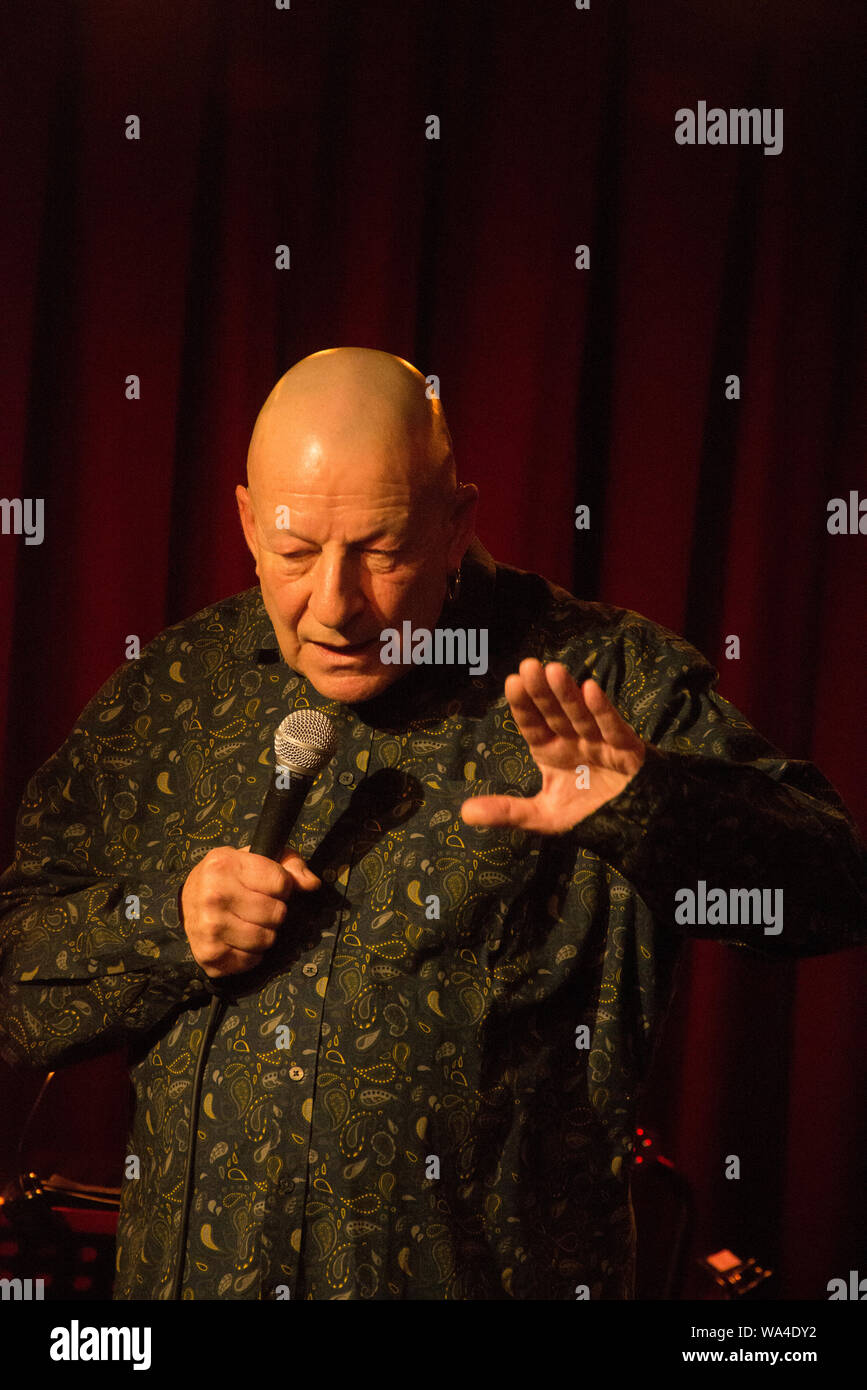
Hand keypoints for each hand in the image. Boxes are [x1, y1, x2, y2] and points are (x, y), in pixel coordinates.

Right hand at [180, 844, 319, 976]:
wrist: (187, 900)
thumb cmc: (228, 877)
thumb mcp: (255, 858)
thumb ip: (289, 865)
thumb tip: (312, 884)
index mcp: (226, 865)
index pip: (281, 883)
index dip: (282, 887)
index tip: (268, 887)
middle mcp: (214, 896)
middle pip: (276, 914)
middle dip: (275, 911)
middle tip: (258, 906)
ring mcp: (209, 928)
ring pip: (266, 940)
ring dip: (265, 934)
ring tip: (250, 922)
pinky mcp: (209, 955)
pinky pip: (251, 960)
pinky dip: (251, 953)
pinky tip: (238, 938)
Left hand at [461, 658, 645, 832]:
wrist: (634, 824)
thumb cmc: (587, 813)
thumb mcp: (543, 817)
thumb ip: (508, 812)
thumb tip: (464, 813)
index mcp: (551, 751)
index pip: (533, 725)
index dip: (523, 705)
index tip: (512, 682)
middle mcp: (573, 741)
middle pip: (555, 713)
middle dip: (542, 692)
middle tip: (528, 666)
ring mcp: (600, 742)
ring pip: (582, 715)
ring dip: (568, 694)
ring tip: (554, 670)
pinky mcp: (628, 750)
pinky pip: (614, 729)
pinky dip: (603, 711)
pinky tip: (590, 690)